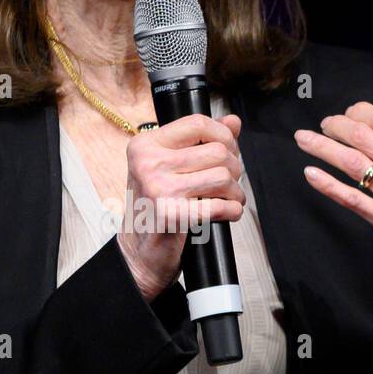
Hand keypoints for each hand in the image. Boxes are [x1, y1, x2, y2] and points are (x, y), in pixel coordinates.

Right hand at [117, 113, 245, 301]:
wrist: (138, 251)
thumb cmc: (154, 208)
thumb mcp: (169, 167)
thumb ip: (200, 142)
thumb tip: (233, 122)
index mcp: (145, 146)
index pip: (197, 123)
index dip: (223, 134)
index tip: (230, 149)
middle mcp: (148, 164)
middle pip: (216, 151)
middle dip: (234, 167)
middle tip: (229, 180)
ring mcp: (159, 189)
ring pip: (223, 176)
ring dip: (234, 191)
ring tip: (229, 198)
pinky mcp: (172, 215)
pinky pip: (220, 204)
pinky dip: (232, 210)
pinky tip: (228, 212)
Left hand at [294, 95, 372, 318]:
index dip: (358, 112)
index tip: (347, 114)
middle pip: (363, 137)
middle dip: (336, 126)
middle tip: (323, 125)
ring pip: (353, 164)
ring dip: (323, 148)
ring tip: (304, 139)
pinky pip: (352, 199)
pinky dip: (328, 184)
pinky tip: (311, 173)